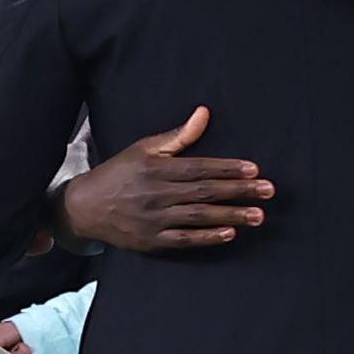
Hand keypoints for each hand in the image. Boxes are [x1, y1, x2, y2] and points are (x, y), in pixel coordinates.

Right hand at [58, 107, 273, 251]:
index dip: (228, 168)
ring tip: (258, 215)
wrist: (85, 207)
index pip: (200, 167)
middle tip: (268, 191)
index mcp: (157, 168)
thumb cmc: (119, 173)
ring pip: (199, 216)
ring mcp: (155, 219)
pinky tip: (230, 234)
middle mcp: (158, 193)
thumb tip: (204, 113)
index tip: (254, 169)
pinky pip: (184, 239)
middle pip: (205, 191)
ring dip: (231, 215)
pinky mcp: (152, 240)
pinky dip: (207, 237)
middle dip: (239, 191)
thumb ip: (178, 135)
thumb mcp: (144, 149)